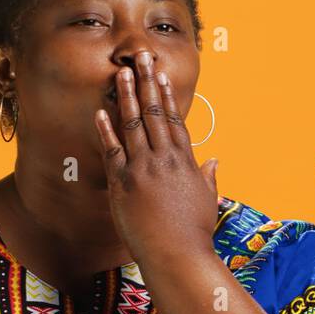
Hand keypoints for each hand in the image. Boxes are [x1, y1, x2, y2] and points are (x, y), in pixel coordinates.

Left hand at [94, 51, 218, 265]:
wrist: (177, 255)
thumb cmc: (194, 232)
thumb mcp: (207, 199)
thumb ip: (208, 177)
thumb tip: (214, 161)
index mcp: (185, 161)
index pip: (174, 120)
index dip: (165, 96)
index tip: (160, 76)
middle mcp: (164, 159)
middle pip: (154, 113)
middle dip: (147, 83)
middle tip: (140, 58)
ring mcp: (143, 169)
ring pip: (133, 124)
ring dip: (126, 96)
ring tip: (121, 74)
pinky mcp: (124, 183)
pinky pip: (112, 150)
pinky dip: (105, 130)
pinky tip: (100, 112)